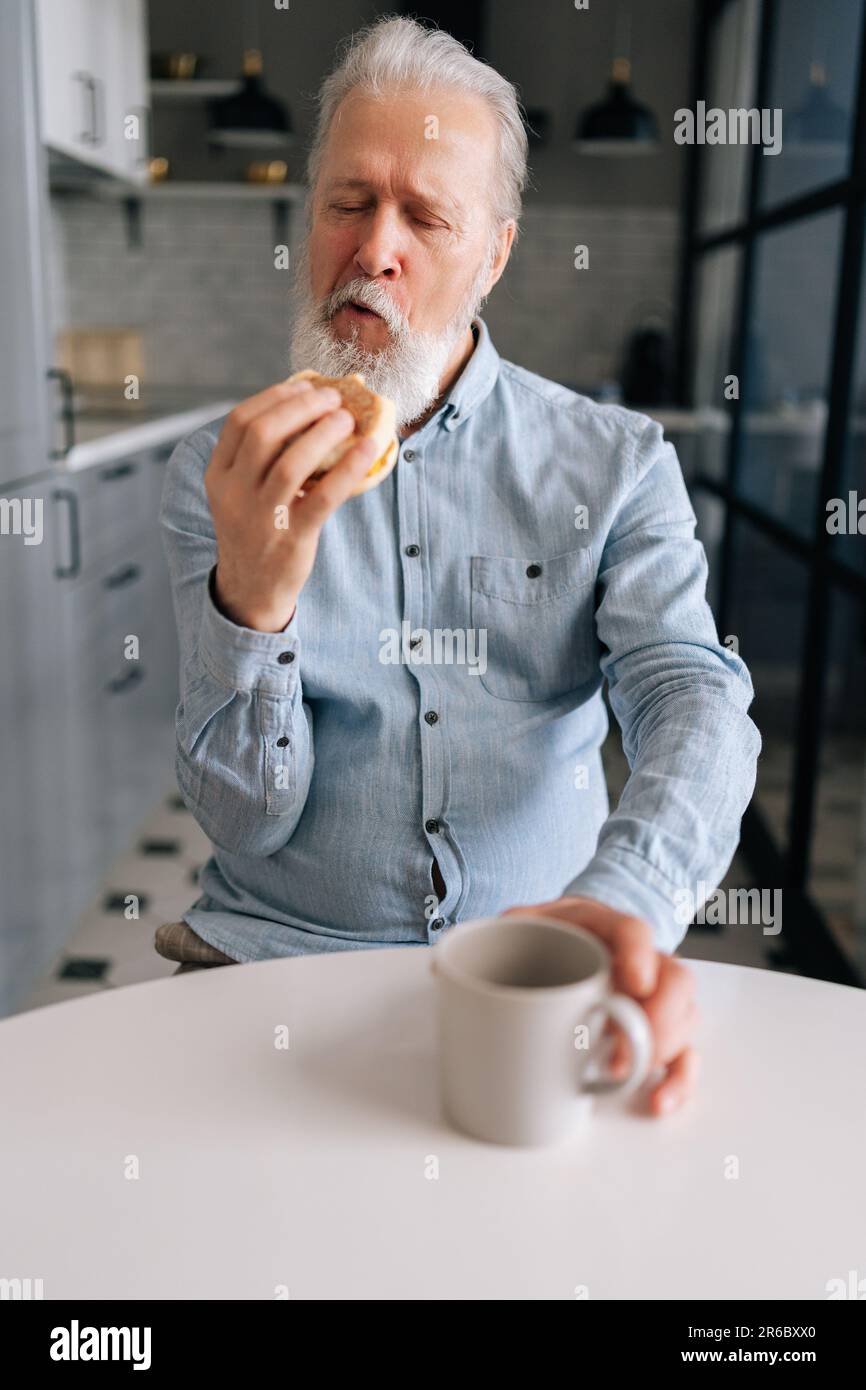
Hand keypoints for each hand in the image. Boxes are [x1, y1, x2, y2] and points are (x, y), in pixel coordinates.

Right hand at [205, 377, 379, 631]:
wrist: (251, 589)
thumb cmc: (257, 528)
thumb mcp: (244, 491)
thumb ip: (264, 456)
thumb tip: (313, 407)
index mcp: (219, 474)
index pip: (240, 421)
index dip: (274, 396)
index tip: (304, 385)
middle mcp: (234, 493)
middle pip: (263, 434)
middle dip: (301, 407)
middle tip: (332, 398)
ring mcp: (260, 517)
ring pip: (291, 463)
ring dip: (323, 433)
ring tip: (347, 419)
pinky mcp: (291, 538)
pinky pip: (323, 496)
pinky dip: (348, 468)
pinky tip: (368, 449)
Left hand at [500, 895, 698, 1115]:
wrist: (565, 936)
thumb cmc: (542, 934)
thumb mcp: (516, 924)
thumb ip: (487, 938)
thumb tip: (440, 969)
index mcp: (602, 926)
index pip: (633, 929)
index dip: (638, 953)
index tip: (633, 983)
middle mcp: (639, 958)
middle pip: (675, 979)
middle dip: (656, 1018)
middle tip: (618, 1046)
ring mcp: (653, 994)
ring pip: (686, 1016)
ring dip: (662, 1050)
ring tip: (618, 1073)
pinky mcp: (656, 1028)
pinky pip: (685, 1053)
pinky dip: (676, 1080)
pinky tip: (657, 1101)